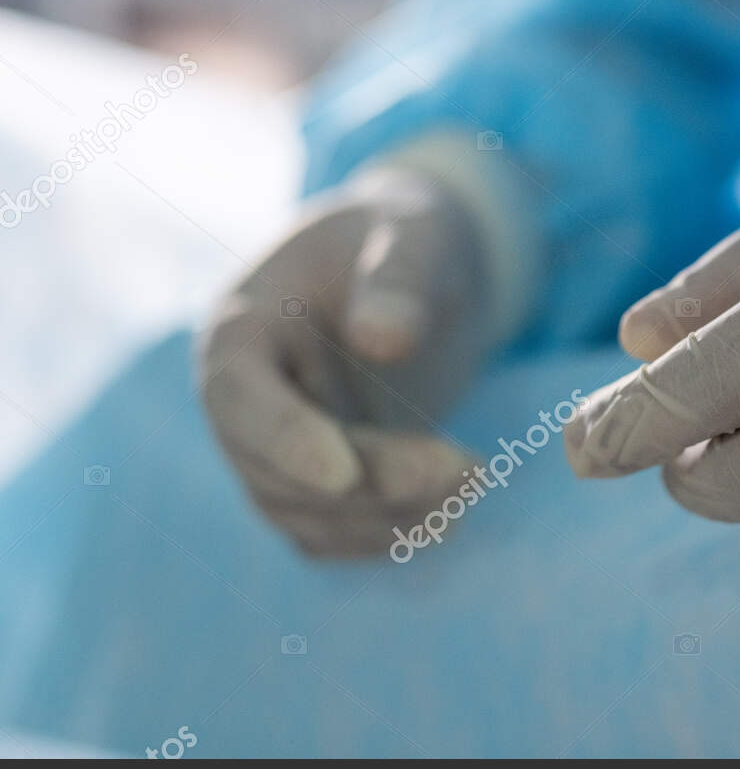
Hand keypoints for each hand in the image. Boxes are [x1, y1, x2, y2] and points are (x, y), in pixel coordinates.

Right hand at [198, 168, 496, 556]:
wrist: (422, 268)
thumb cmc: (411, 237)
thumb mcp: (415, 233)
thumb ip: (400, 276)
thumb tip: (381, 340)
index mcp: (241, 327)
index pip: (236, 395)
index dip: (283, 439)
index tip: (345, 473)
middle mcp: (244, 398)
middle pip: (277, 468)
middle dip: (371, 483)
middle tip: (468, 471)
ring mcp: (273, 446)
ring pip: (304, 514)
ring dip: (385, 517)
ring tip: (474, 482)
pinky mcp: (315, 482)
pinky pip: (332, 531)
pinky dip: (385, 535)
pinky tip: (449, 518)